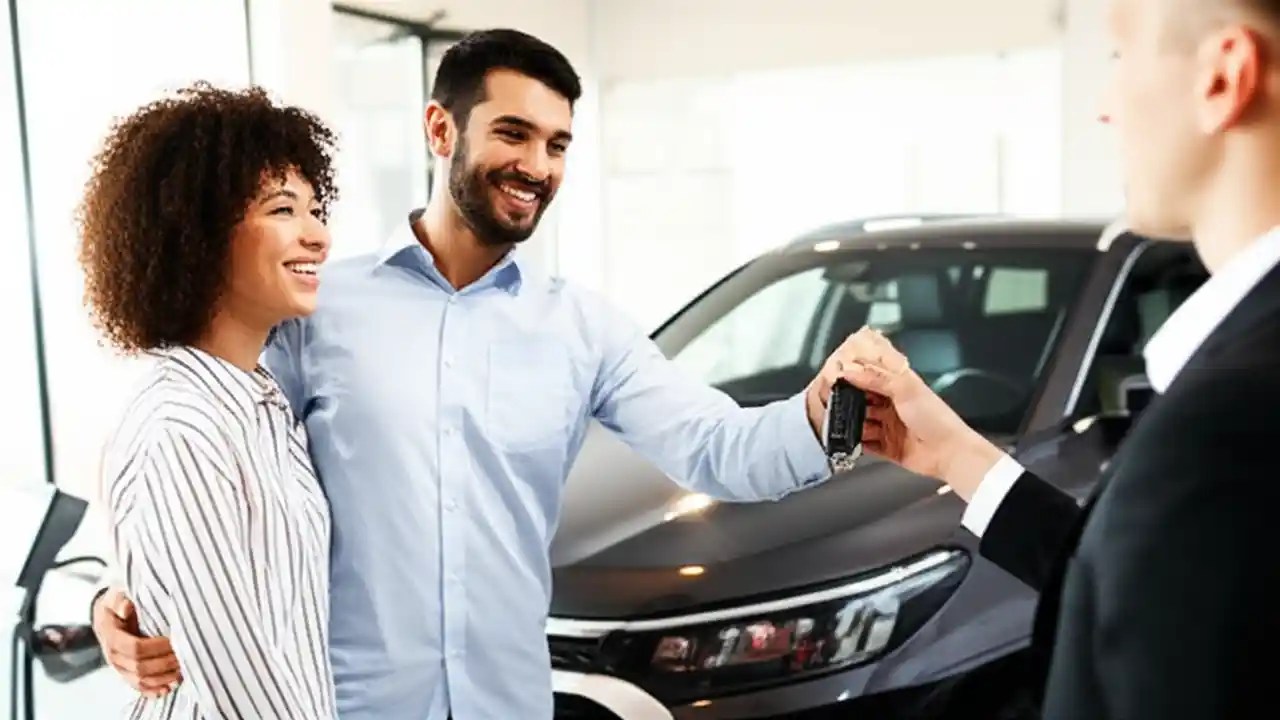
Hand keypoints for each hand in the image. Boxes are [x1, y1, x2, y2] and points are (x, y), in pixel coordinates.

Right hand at [92, 589, 180, 696]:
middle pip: (140, 667)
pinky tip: (169, 688)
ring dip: (163, 678)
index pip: (135, 648)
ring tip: (183, 671)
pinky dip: (154, 690)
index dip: (157, 647)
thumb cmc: (116, 603)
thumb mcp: (115, 596)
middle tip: (186, 655)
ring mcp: (119, 668)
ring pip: (141, 680)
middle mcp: (113, 656)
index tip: (175, 640)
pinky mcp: (126, 674)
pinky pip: (139, 687)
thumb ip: (120, 601)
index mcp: (111, 637)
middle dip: (165, 662)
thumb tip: (127, 608)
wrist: (106, 615)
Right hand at [815, 327, 1004, 499]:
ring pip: (860, 422)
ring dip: (850, 423)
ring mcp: (888, 426)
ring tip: (841, 423)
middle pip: (861, 400)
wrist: (949, 452)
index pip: (869, 375)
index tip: (835, 376)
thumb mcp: (905, 388)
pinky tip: (849, 440)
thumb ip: (876, 377)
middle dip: (847, 401)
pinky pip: (864, 444)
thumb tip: (851, 370)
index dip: (853, 375)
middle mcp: (892, 405)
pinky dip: (856, 443)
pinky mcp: (886, 447)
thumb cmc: (937, 419)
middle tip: (832, 401)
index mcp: (898, 385)